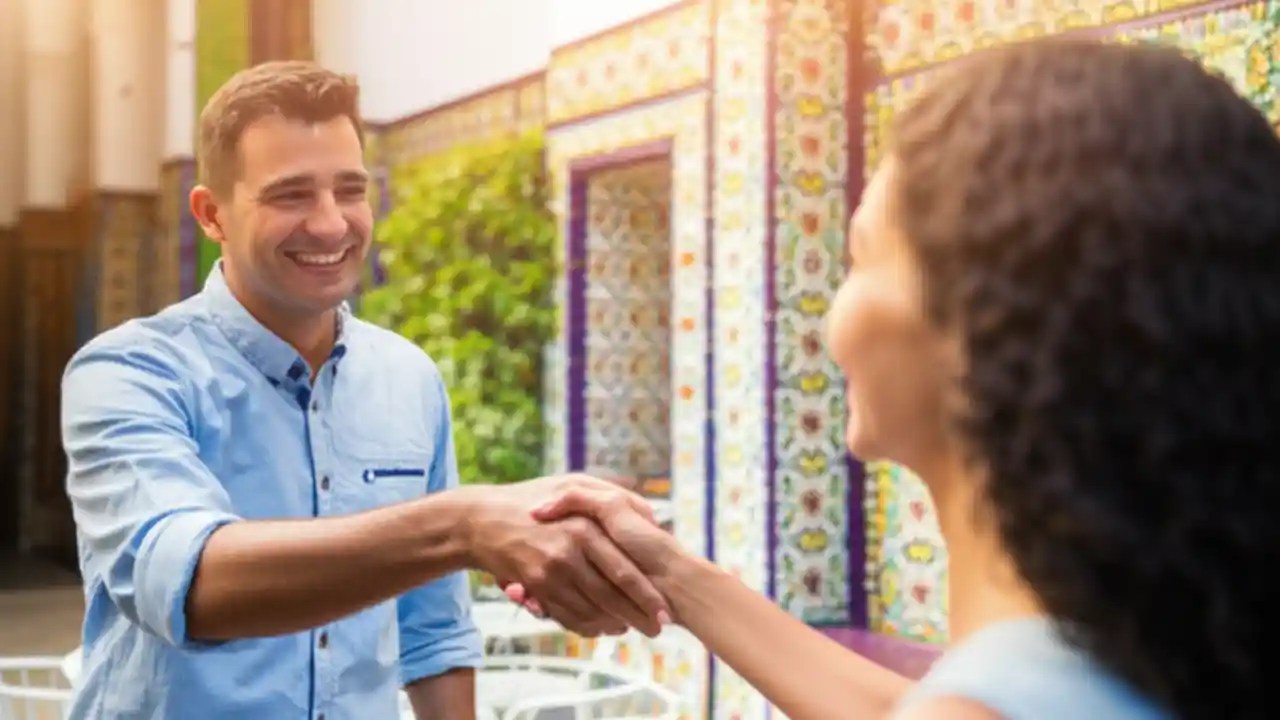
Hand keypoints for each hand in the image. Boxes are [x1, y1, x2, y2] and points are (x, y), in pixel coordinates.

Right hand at [463, 474, 670, 636]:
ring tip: (632, 629)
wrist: (482, 520)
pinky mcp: (535, 586)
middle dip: (638, 616)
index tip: (666, 610)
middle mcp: (569, 551)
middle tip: (658, 630)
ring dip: (613, 624)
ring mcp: (550, 572)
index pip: (625, 569)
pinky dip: (587, 626)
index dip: (648, 594)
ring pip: (590, 609)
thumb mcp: (573, 484)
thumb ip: (613, 496)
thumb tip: (650, 514)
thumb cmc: (534, 498)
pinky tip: (601, 627)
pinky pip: (567, 615)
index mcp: (585, 526)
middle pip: (612, 595)